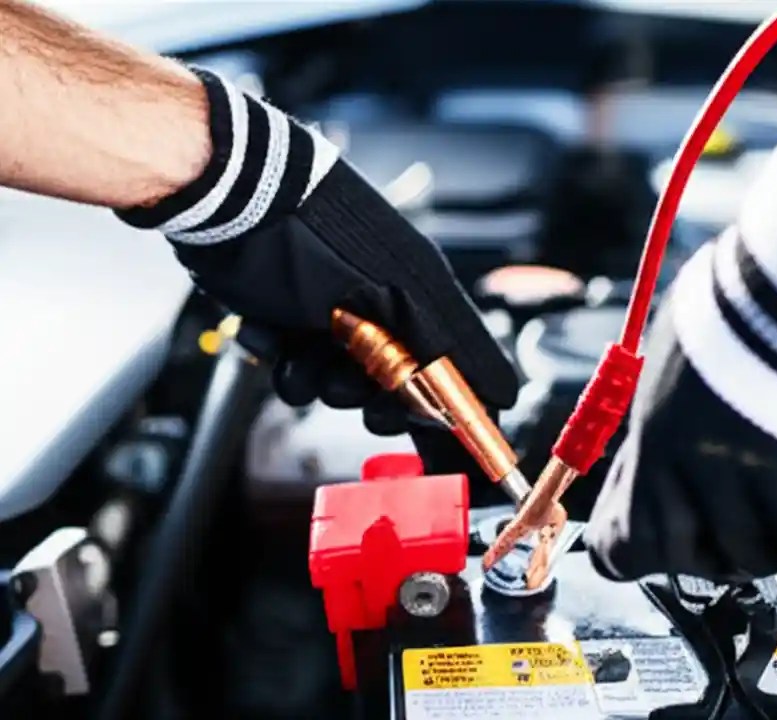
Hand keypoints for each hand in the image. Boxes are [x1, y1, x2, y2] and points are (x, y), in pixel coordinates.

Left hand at [117, 70, 516, 429]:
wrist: (226, 196)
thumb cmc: (308, 231)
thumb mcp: (393, 294)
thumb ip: (450, 346)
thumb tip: (505, 393)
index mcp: (422, 293)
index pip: (458, 368)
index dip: (447, 404)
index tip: (428, 426)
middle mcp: (385, 304)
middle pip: (397, 385)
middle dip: (368, 395)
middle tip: (349, 381)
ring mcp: (338, 311)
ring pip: (341, 382)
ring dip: (316, 378)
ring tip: (298, 348)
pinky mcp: (294, 316)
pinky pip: (298, 366)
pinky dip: (280, 357)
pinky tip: (268, 329)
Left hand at [584, 233, 776, 582]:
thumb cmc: (746, 302)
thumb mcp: (670, 362)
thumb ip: (656, 437)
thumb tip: (640, 481)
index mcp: (660, 441)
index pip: (626, 550)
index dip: (644, 547)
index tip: (664, 535)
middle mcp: (716, 470)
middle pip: (711, 561)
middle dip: (724, 537)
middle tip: (746, 493)